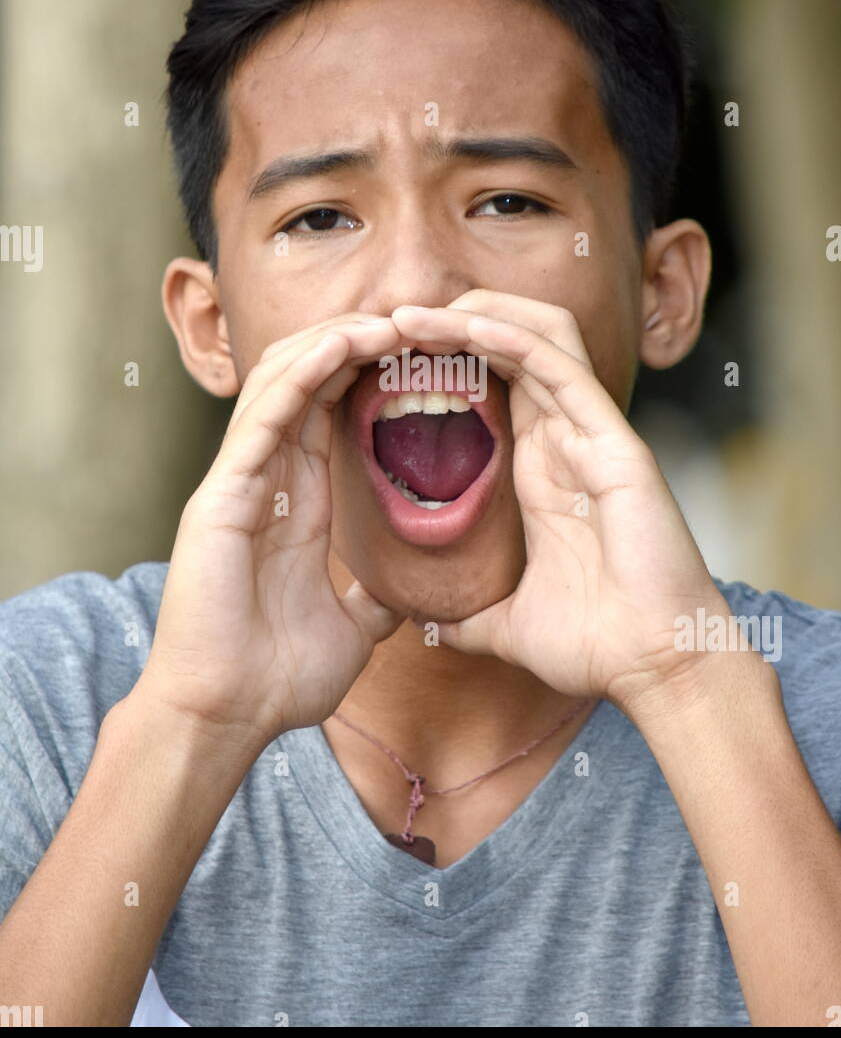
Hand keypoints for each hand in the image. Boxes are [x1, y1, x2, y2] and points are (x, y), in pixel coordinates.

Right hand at [141, 314, 406, 741]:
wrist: (226, 718)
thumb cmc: (275, 677)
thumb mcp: (349, 628)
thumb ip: (373, 598)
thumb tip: (410, 594)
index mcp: (296, 501)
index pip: (330, 409)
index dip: (369, 370)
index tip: (422, 349)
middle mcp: (265, 478)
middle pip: (307, 379)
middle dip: (357, 340)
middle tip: (414, 319)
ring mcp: (239, 481)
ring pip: (282, 380)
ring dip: (334, 341)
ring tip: (388, 319)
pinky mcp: (222, 495)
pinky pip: (263, 415)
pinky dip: (302, 372)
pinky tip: (343, 345)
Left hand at [391, 291, 734, 713]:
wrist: (656, 670)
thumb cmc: (596, 645)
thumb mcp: (508, 624)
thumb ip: (466, 618)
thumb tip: (427, 624)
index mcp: (541, 467)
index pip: (494, 380)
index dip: (443, 355)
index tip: (382, 355)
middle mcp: (566, 438)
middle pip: (515, 339)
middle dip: (452, 317)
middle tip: (389, 321)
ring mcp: (593, 434)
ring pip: (538, 334)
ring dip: (474, 313)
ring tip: (411, 314)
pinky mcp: (614, 442)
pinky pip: (560, 367)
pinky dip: (511, 337)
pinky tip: (464, 325)